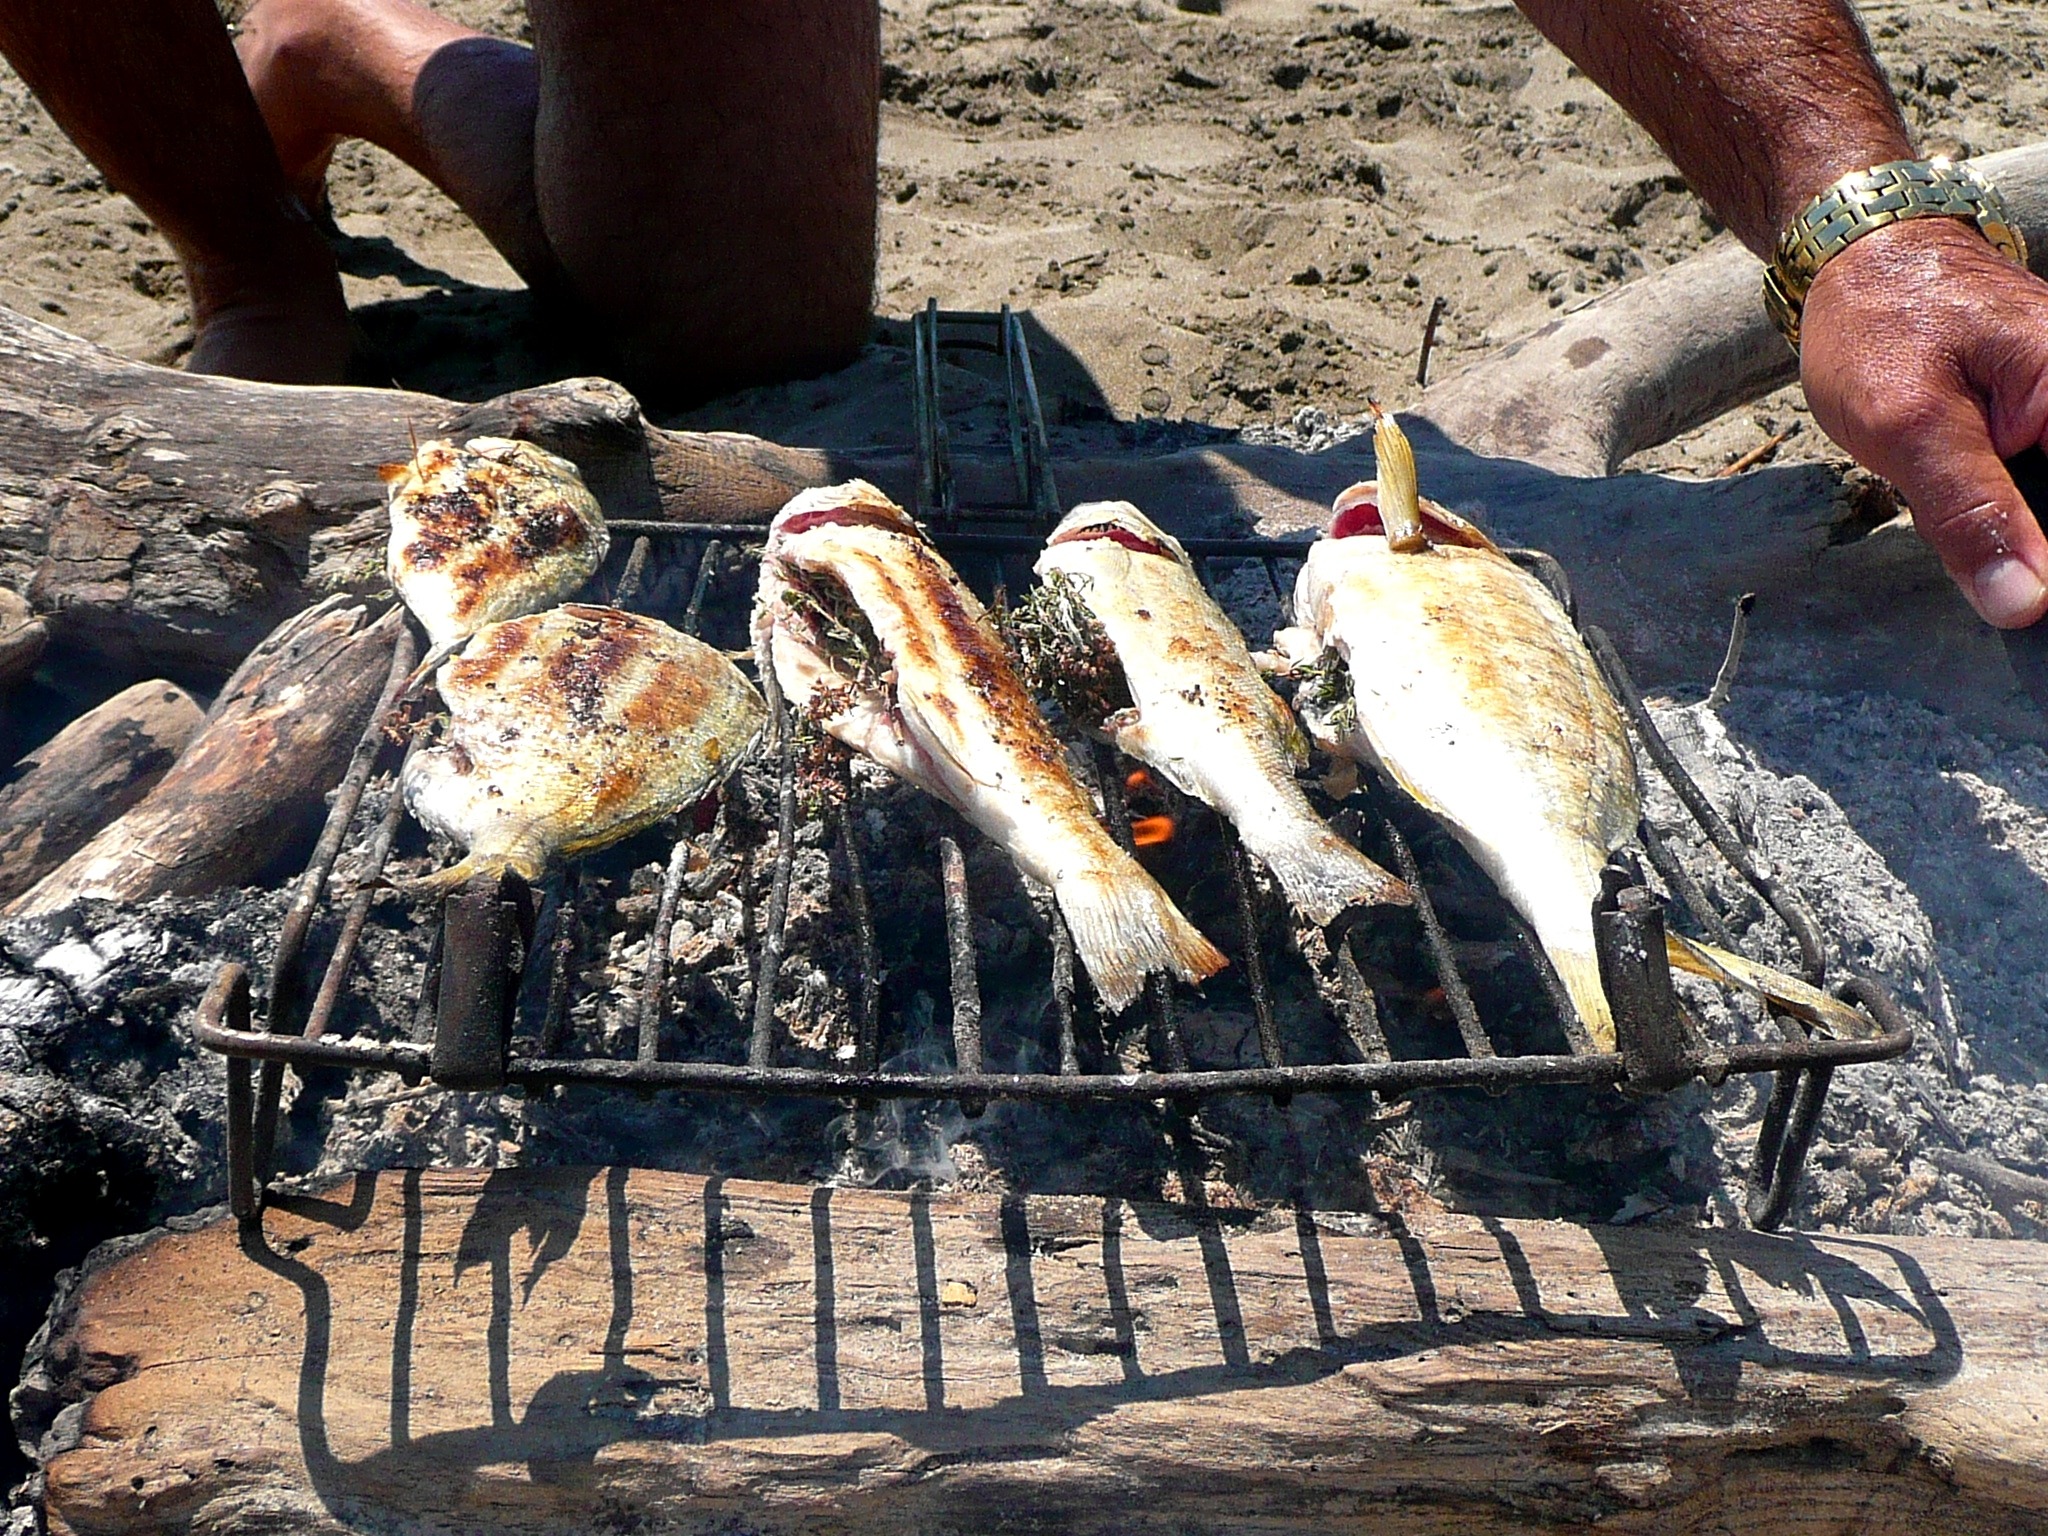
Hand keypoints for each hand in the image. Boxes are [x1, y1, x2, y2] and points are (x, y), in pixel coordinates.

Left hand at [1799, 216, 2047, 628]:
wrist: (1862, 257)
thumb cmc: (1880, 326)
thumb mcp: (1910, 428)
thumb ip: (1971, 516)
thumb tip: (2025, 604)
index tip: (2031, 608)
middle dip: (2037, 551)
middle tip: (2003, 590)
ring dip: (2027, 539)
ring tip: (2000, 568)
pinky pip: (2044, 484)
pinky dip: (2021, 516)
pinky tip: (1998, 538)